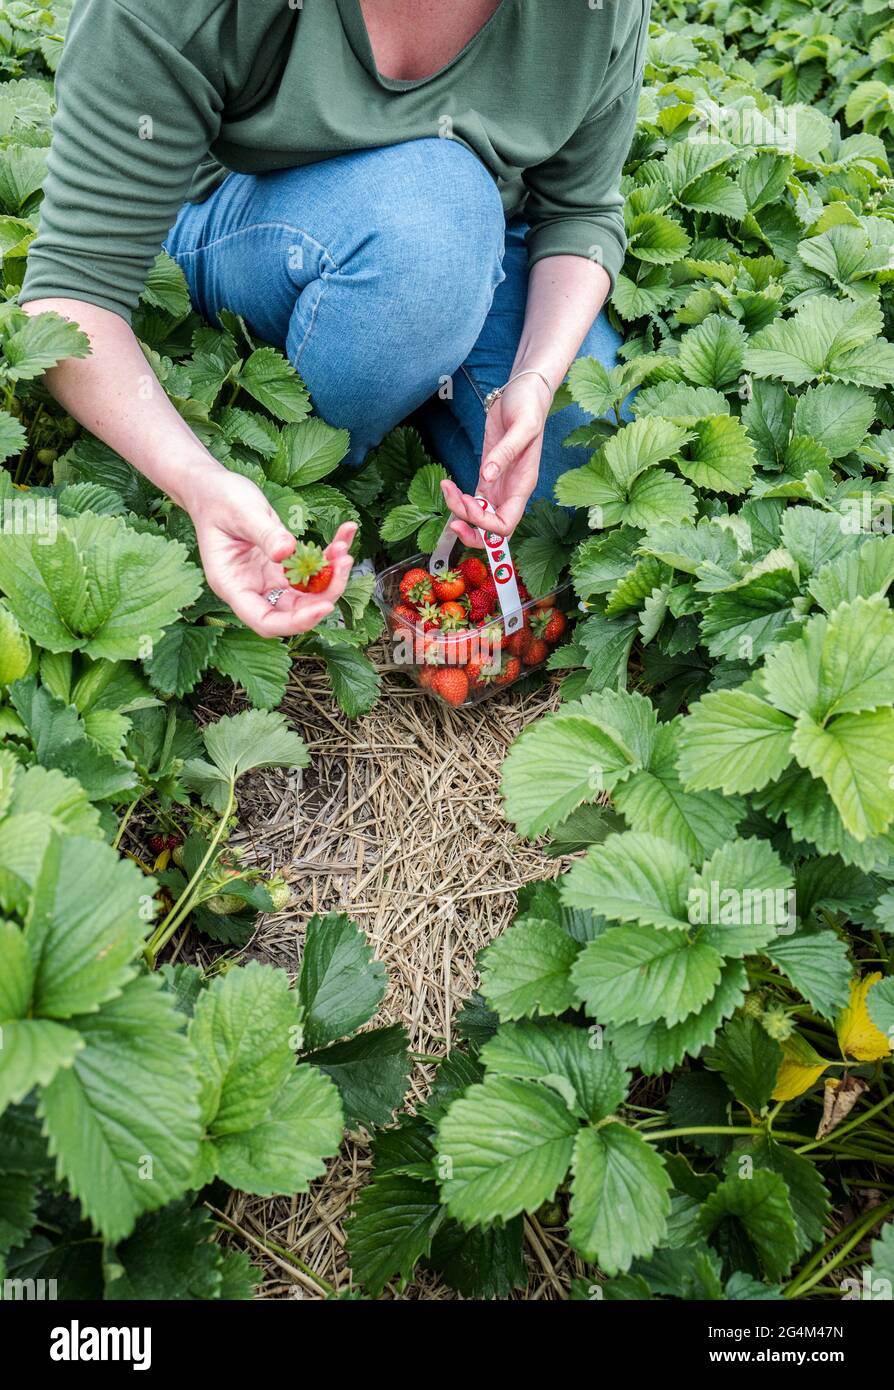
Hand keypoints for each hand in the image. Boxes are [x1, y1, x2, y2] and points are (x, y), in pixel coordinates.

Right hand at [182, 464, 356, 635]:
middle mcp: (252, 588)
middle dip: (324, 594)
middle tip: (344, 563)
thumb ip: (265, 534)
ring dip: (331, 576)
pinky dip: (329, 556)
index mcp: (233, 585)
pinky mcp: (282, 566)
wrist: (213, 489)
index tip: (324, 606)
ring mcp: (268, 579)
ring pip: (307, 593)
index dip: (296, 622)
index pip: (265, 621)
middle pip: (293, 611)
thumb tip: (288, 551)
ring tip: (343, 548)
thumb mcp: (243, 513)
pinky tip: (345, 534)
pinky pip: (310, 570)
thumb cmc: (219, 500)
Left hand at [440, 372, 551, 546]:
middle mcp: (511, 491)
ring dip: (460, 511)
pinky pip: (472, 499)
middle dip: (471, 530)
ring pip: (479, 515)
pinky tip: (448, 486)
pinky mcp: (488, 473)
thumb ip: (505, 453)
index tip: (468, 510)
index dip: (486, 526)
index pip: (506, 524)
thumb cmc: (528, 407)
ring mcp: (499, 484)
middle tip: (452, 520)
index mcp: (523, 486)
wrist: (523, 392)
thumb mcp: (522, 426)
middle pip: (492, 529)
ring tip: (447, 488)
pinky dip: (458, 499)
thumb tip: (488, 475)